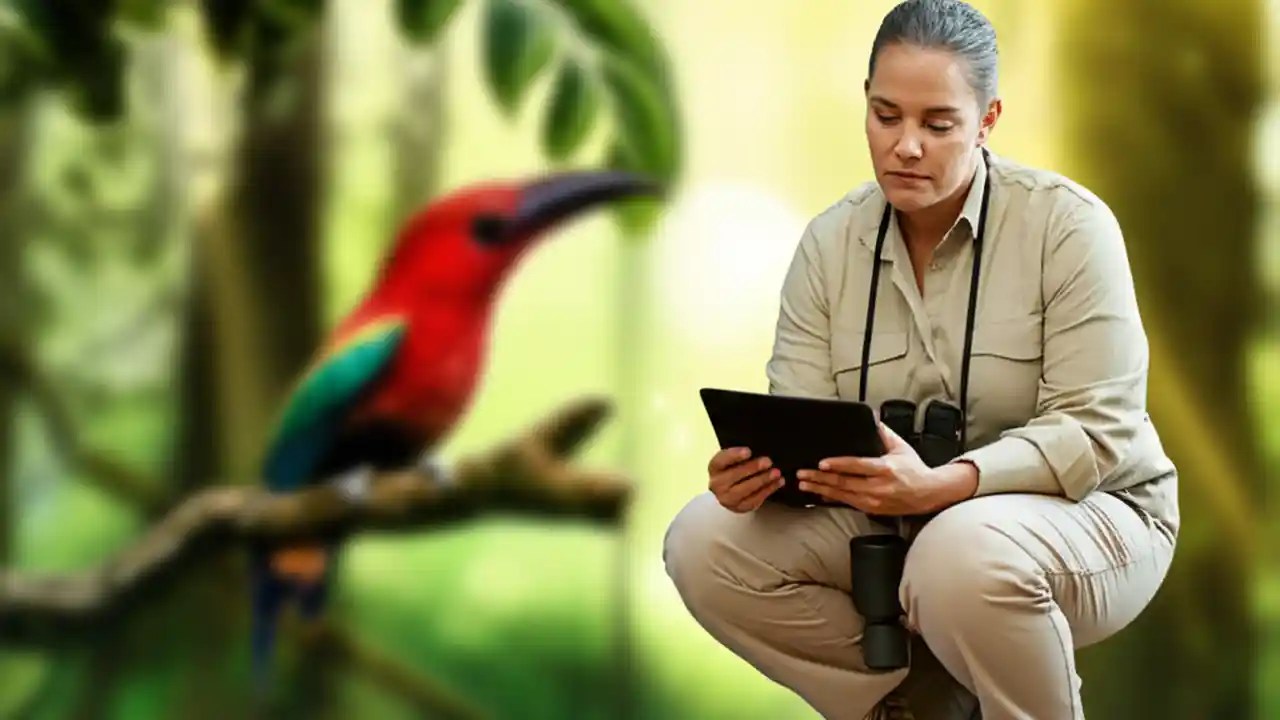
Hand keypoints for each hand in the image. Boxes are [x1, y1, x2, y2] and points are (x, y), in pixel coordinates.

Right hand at [707, 446, 783, 512]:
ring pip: (744, 490)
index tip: (748, 451)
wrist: (731, 489)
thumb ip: (743, 454)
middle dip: (752, 468)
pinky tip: (777, 483)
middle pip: (734, 475)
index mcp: (714, 467)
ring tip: (776, 473)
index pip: (721, 460)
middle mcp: (716, 484)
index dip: (734, 455)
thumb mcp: (735, 459)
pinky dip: (767, 491)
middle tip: (768, 461)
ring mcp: (726, 498)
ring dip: (762, 480)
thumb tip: (760, 448)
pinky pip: (754, 500)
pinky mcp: (739, 508)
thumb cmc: (735, 468)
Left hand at [796, 422, 974, 515]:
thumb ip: (883, 433)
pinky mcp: (872, 510)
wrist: (929, 494)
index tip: (821, 463)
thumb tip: (871, 417)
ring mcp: (874, 501)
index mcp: (885, 469)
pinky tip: (818, 494)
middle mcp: (878, 487)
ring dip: (821, 489)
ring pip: (842, 495)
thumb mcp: (901, 448)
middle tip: (802, 474)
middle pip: (844, 483)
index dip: (838, 465)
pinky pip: (847, 504)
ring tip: (804, 484)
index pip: (857, 466)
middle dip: (820, 479)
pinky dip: (831, 498)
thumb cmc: (914, 469)